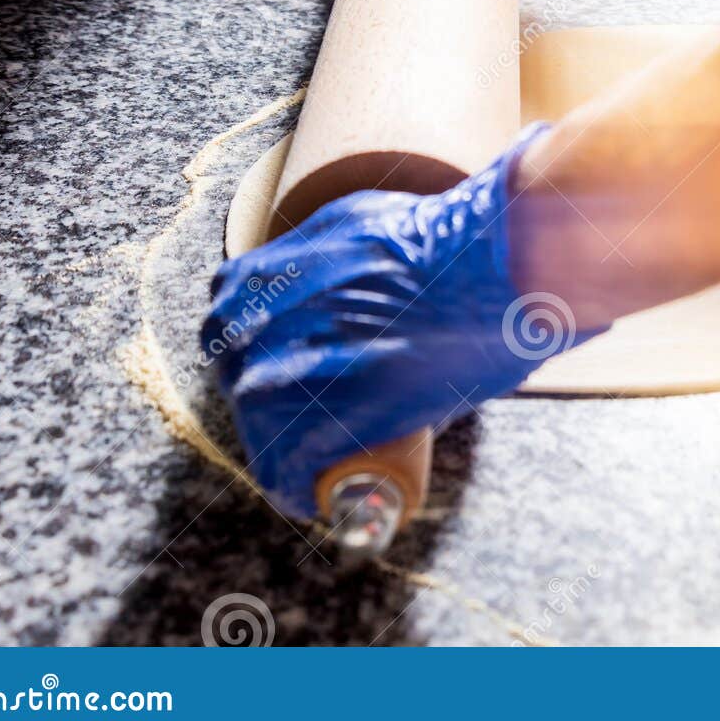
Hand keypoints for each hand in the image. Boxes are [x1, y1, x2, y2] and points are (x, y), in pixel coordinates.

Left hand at [201, 124, 603, 517]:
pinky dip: (297, 489)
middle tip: (320, 410)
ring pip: (260, 429)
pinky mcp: (309, 426)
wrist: (488, 268)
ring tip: (320, 461)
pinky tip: (312, 497)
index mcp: (256, 275)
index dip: (261, 351)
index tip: (291, 366)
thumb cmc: (442, 244)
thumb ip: (331, 251)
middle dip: (273, 398)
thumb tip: (340, 280)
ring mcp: (273, 379)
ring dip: (283, 448)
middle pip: (242, 378)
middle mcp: (249, 326)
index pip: (231, 326)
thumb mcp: (359, 223)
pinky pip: (285, 472)